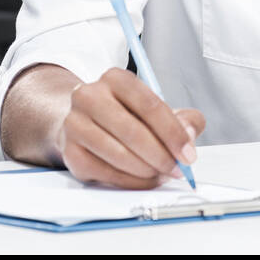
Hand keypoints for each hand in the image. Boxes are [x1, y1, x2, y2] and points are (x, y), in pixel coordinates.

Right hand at [56, 68, 205, 188]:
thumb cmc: (125, 116)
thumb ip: (183, 119)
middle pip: (133, 131)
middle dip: (161, 156)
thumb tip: (189, 136)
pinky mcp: (70, 152)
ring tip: (160, 174)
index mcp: (115, 79)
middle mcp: (89, 96)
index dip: (173, 133)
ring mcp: (75, 124)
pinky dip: (130, 181)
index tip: (188, 154)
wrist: (84, 123)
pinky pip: (105, 173)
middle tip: (176, 170)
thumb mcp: (156, 109)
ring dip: (146, 170)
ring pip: (118, 155)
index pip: (150, 105)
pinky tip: (142, 179)